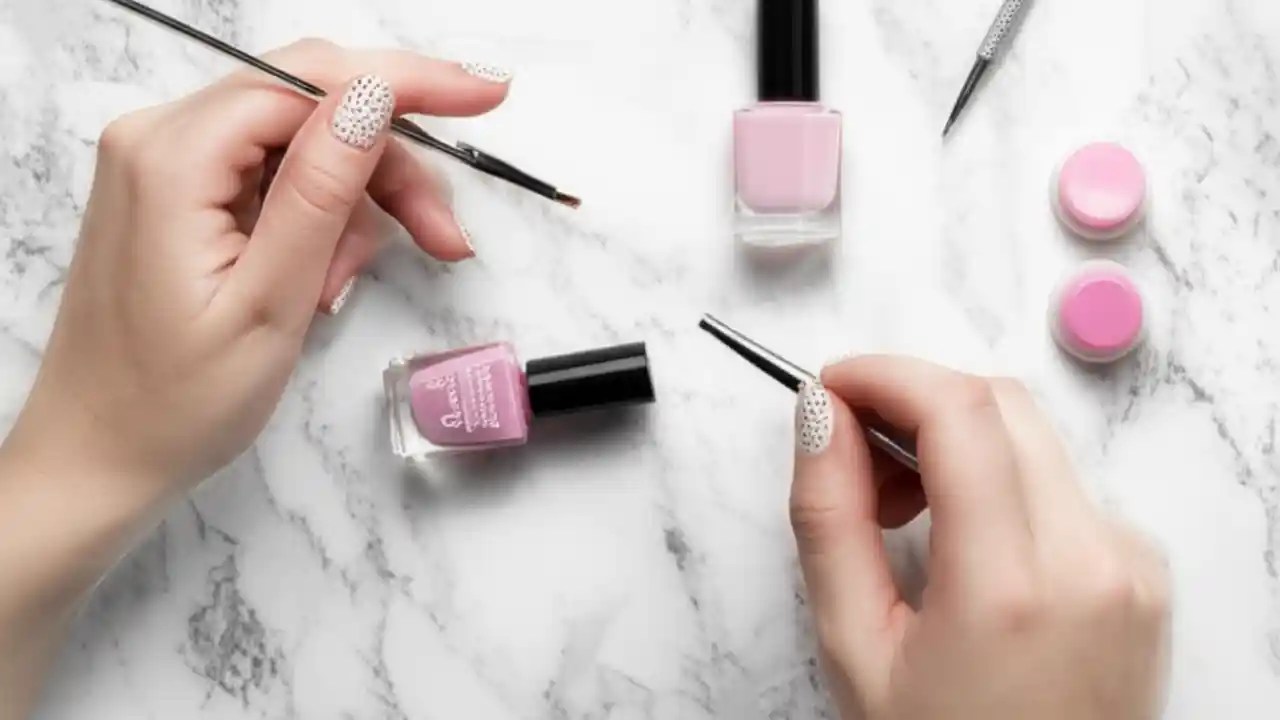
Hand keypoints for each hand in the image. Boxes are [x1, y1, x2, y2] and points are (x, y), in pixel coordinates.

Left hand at [1, 40, 511, 561]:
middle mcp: (160, 140)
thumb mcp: (269, 302)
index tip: (483, 97)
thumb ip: (321, 190)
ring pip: (301, 144)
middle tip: (445, 234)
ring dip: (352, 207)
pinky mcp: (178, 193)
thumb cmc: (173, 404)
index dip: (404, 83)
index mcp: (172, 159)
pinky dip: (316, 221)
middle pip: (311, 108)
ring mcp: (166, 165)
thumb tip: (374, 96)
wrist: (98, 458)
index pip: (308, 80)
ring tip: (345, 288)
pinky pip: (273, 177)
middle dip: (388, 164)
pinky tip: (320, 280)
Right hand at [791, 357, 1170, 719]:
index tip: (831, 387)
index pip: (959, 410)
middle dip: (912, 401)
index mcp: (1014, 587)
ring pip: (1030, 434)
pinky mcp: (1139, 569)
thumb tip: (820, 417)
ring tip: (896, 508)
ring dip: (952, 439)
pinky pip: (1059, 480)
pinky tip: (954, 534)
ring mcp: (1128, 564)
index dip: (884, 375)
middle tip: (852, 453)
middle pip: (1000, 403)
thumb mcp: (857, 648)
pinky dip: (995, 477)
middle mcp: (1093, 561)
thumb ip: (829, 520)